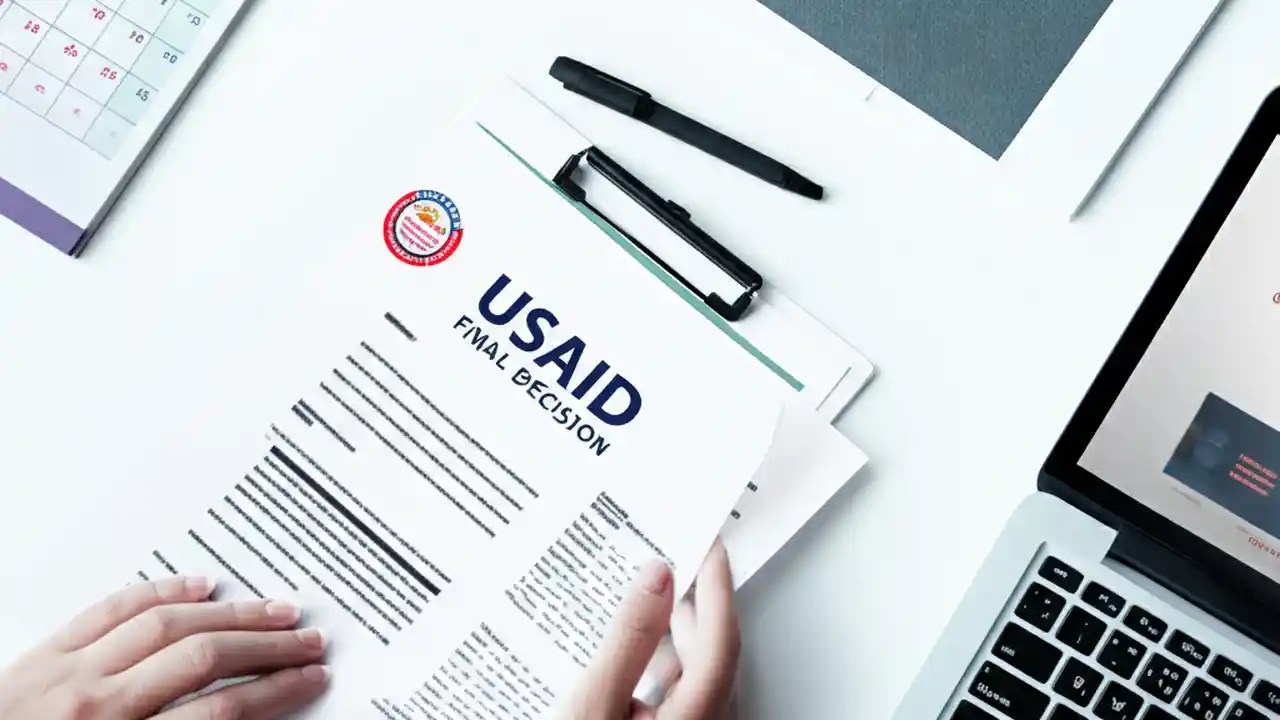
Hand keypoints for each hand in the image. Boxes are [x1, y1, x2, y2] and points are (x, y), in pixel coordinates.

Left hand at [0, 576, 328, 718]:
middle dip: (268, 649)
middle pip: (204, 660)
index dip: (277, 693)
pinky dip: (161, 592)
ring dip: (231, 614)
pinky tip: (199, 587)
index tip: (309, 680)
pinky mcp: (43, 655)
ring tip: (273, 611)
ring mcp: (66, 674)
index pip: (222, 714)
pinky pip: (112, 607)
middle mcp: (95, 708)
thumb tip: (245, 718)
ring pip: (168, 623)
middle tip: (307, 642)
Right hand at [563, 540, 739, 719]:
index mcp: (699, 714)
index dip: (715, 584)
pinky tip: (626, 656)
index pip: (721, 636)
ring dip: (668, 636)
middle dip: (687, 603)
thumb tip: (654, 581)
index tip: (708, 544)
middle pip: (710, 652)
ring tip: (638, 599)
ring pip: (692, 675)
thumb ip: (629, 641)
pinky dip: (656, 666)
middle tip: (667, 559)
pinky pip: (677, 695)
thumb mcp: (595, 703)